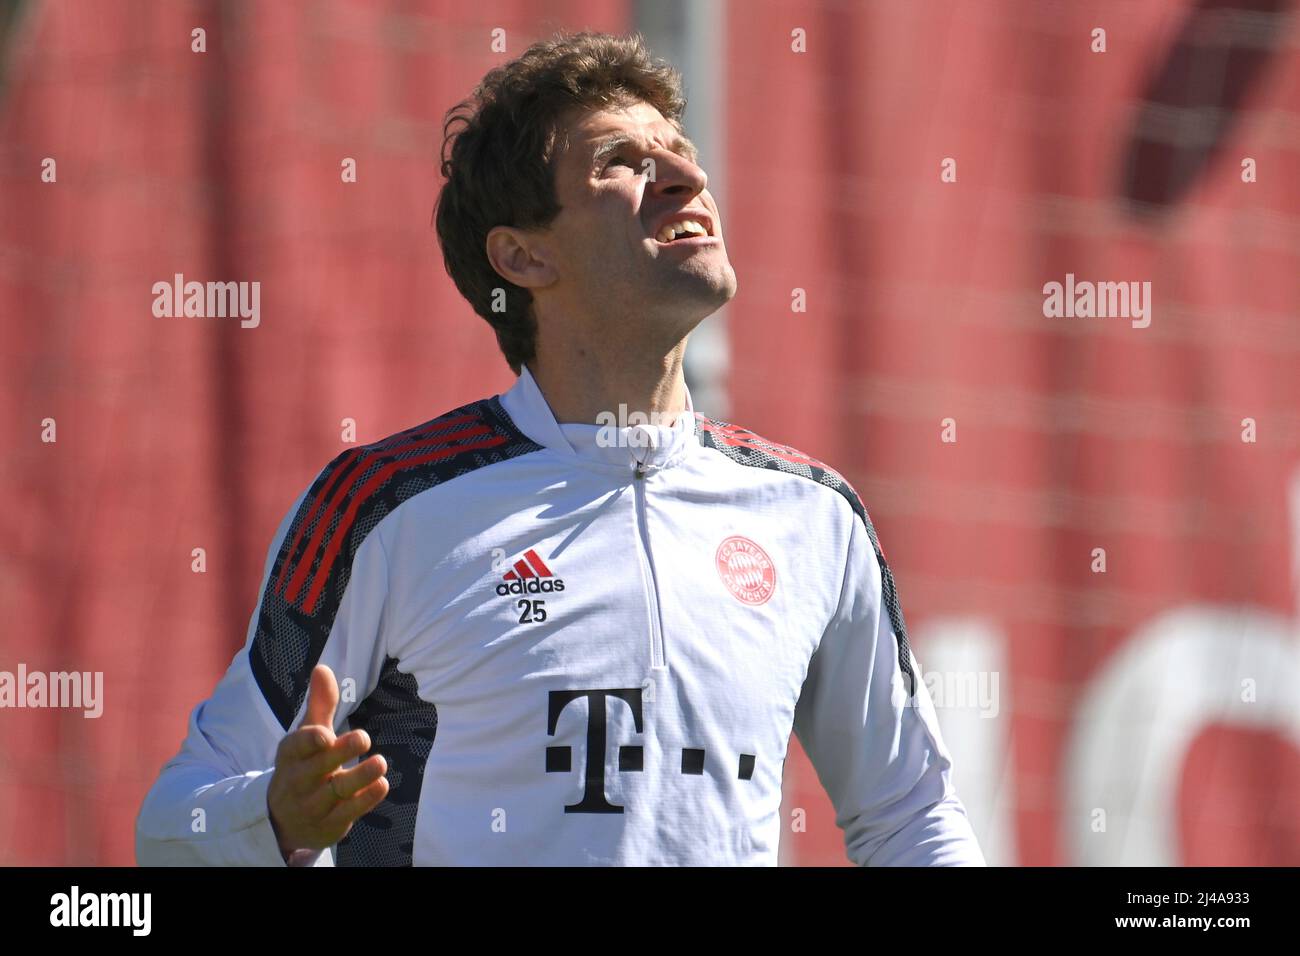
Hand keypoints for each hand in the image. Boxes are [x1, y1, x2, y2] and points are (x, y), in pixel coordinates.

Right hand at [266, 664, 388, 859]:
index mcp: (291, 755)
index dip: (309, 741)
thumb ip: (319, 704)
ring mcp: (313, 805)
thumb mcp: (307, 735)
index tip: (325, 734)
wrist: (285, 819)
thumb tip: (323, 668)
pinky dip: (365, 800)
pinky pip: (348, 813)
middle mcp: (299, 780)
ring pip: (337, 791)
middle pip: (319, 767)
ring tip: (380, 762)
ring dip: (359, 777)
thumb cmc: (303, 765)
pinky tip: (381, 785)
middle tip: (363, 737)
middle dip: (340, 753)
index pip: (296, 747)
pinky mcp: (329, 824)